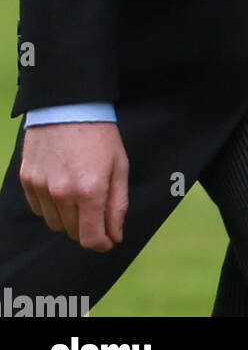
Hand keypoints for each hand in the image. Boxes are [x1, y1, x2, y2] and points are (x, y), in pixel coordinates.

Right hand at [19, 121, 128, 251]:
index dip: (102, 244)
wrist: (69, 105)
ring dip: (69, 217)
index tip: (109, 240)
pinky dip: (51, 205)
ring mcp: (42, 187)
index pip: (91, 238)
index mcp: (90, 190)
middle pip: (73, 233)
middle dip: (88, 227)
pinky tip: (61, 185)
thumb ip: (118, 205)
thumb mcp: (119, 166)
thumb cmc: (99, 134)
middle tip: (96, 206)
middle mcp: (63, 193)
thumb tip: (115, 235)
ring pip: (55, 223)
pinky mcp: (27, 179)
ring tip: (78, 191)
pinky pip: (39, 209)